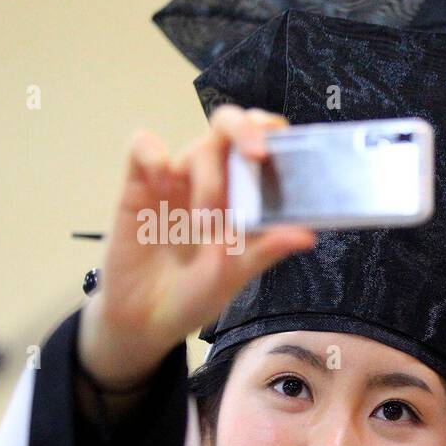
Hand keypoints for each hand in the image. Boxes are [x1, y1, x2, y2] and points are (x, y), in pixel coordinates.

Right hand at [78, 105, 314, 392]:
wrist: (145, 319)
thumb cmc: (196, 294)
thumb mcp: (236, 276)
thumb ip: (266, 251)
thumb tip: (306, 235)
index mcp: (245, 197)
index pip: (264, 144)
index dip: (273, 131)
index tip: (281, 142)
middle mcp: (215, 180)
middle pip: (230, 126)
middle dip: (246, 130)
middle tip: (255, 155)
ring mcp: (177, 180)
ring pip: (199, 147)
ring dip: (209, 181)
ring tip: (205, 227)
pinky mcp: (139, 184)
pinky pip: (143, 146)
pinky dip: (154, 156)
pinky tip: (161, 185)